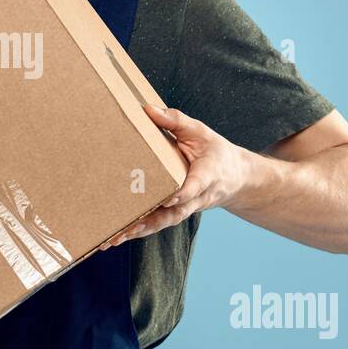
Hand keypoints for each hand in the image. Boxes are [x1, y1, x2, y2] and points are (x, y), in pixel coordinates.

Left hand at [99, 105, 252, 249]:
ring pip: (163, 223)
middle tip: (128, 228)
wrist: (234, 177)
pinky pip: (157, 223)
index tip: (168, 198)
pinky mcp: (175, 211)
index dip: (182, 193)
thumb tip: (147, 108)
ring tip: (113, 239)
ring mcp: (185, 207)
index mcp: (207, 174)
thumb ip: (176, 120)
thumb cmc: (215, 151)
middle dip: (151, 222)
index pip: (195, 186)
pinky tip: (115, 237)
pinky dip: (137, 231)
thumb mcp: (200, 131)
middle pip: (174, 213)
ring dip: (138, 232)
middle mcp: (196, 196)